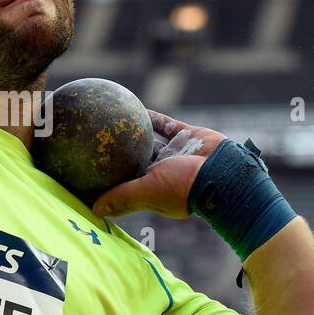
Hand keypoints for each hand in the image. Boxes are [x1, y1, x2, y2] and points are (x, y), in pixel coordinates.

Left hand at [92, 109, 226, 218]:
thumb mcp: (149, 192)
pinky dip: (151, 116)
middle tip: (93, 142)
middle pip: (134, 161)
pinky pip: (165, 123)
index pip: (124, 184)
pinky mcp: (186, 136)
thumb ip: (123, 197)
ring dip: (132, 132)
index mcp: (153, 188)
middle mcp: (163, 171)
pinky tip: (132, 104)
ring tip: (111, 120)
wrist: (226, 172)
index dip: (108, 180)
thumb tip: (93, 210)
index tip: (87, 172)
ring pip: (149, 140)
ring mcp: (176, 153)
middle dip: (117, 154)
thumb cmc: (186, 188)